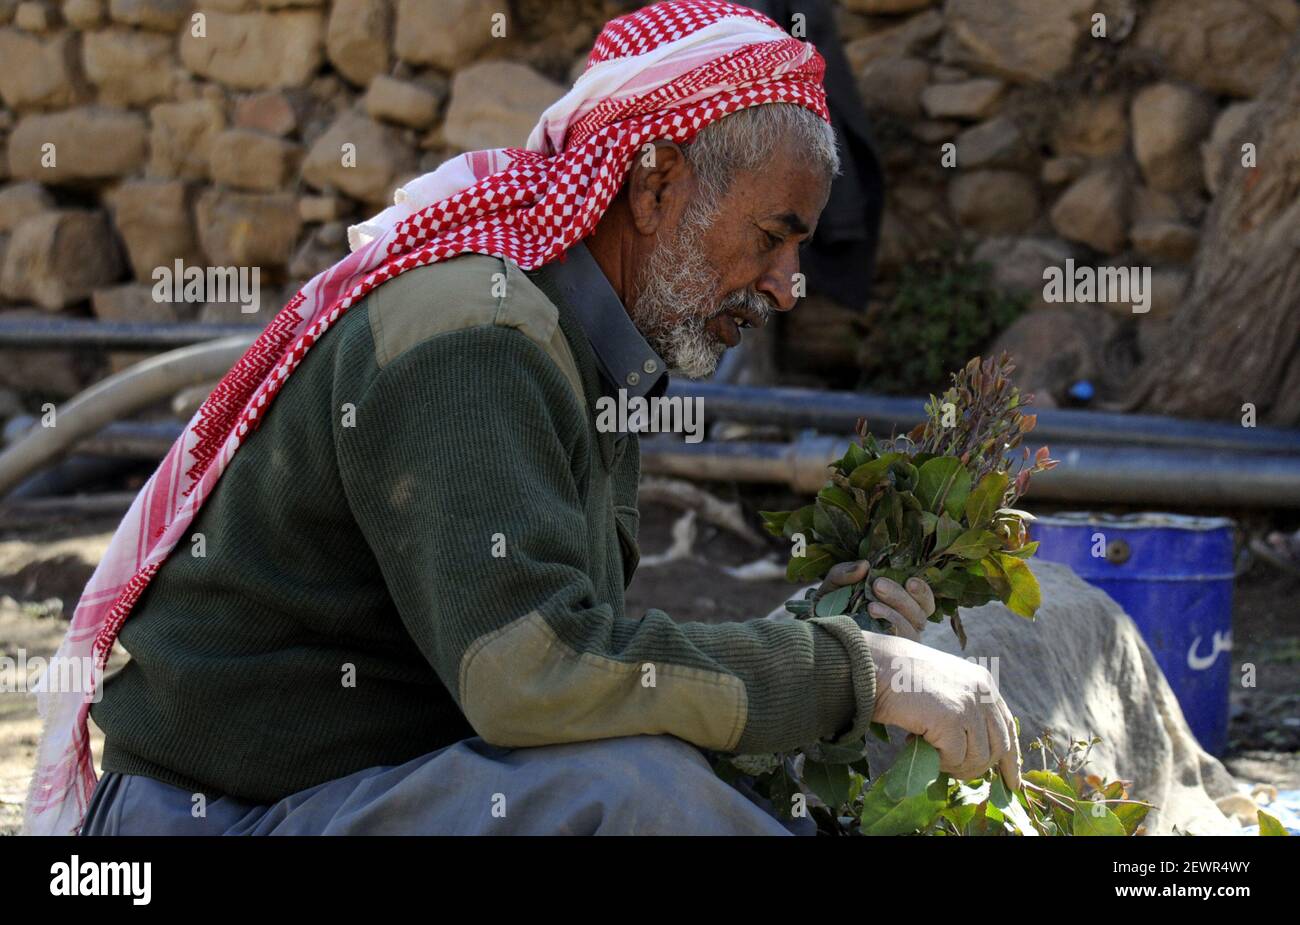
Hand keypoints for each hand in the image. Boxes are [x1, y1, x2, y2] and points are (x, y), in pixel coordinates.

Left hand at [816, 560, 935, 641]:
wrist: (814, 636)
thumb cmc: (831, 607)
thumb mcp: (834, 586)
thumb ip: (845, 573)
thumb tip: (864, 565)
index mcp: (900, 603)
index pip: (924, 600)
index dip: (922, 591)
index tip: (910, 581)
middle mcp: (905, 623)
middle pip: (919, 612)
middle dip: (901, 597)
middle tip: (879, 585)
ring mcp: (900, 641)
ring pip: (911, 627)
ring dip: (894, 613)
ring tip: (871, 605)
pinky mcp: (890, 655)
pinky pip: (898, 642)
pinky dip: (888, 628)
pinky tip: (872, 617)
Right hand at [864, 631, 1021, 787]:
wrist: (876, 666)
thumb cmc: (901, 677)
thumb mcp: (944, 688)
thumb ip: (963, 710)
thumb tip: (973, 752)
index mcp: (984, 684)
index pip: (1007, 727)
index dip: (1011, 759)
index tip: (1011, 782)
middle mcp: (982, 693)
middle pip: (999, 747)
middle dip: (979, 768)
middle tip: (953, 770)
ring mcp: (968, 706)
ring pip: (978, 758)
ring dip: (954, 766)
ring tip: (931, 753)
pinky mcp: (951, 720)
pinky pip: (955, 758)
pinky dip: (939, 761)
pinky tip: (918, 745)